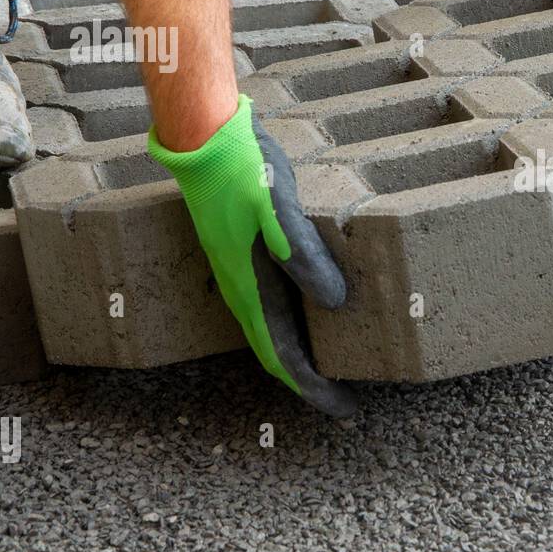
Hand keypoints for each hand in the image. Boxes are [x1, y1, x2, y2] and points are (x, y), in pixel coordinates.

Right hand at [149, 95, 356, 416]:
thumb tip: (336, 301)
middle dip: (312, 383)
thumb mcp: (279, 208)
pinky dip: (296, 326)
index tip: (345, 410)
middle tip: (347, 402)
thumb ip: (304, 253)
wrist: (205, 141)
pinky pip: (272, 307)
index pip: (284, 358)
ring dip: (304, 357)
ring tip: (337, 370)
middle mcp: (244, 290)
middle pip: (278, 355)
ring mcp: (242, 275)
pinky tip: (318, 317)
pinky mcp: (246, 257)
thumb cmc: (245, 171)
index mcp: (253, 289)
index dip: (315, 390)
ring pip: (274, 333)